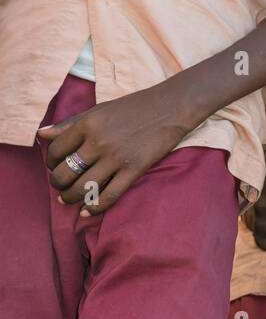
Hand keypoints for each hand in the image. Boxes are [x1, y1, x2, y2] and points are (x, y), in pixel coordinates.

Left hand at [39, 86, 190, 215]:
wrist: (170, 108)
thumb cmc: (133, 107)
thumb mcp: (99, 110)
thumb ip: (69, 123)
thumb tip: (41, 134)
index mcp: (87, 124)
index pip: (55, 151)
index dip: (50, 163)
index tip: (55, 167)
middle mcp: (98, 142)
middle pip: (65, 173)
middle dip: (58, 184)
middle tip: (61, 186)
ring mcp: (116, 158)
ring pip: (83, 188)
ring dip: (71, 198)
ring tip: (70, 198)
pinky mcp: (134, 170)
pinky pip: (109, 196)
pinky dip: (95, 207)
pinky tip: (87, 211)